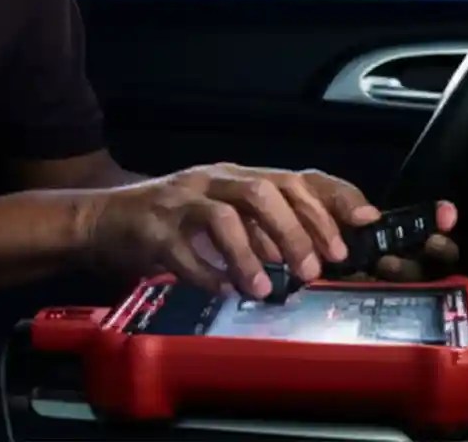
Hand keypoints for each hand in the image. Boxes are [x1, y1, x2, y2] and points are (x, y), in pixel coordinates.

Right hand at [73, 162, 458, 298]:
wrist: (103, 219)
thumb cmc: (171, 222)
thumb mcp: (224, 217)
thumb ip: (264, 230)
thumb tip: (314, 255)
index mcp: (236, 176)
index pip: (295, 176)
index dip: (332, 197)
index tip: (365, 220)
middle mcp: (213, 181)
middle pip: (263, 191)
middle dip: (298, 229)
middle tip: (317, 268)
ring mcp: (181, 202)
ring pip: (226, 215)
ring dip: (253, 252)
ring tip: (267, 286)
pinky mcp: (153, 229)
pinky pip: (186, 251)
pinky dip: (209, 274)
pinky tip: (225, 290)